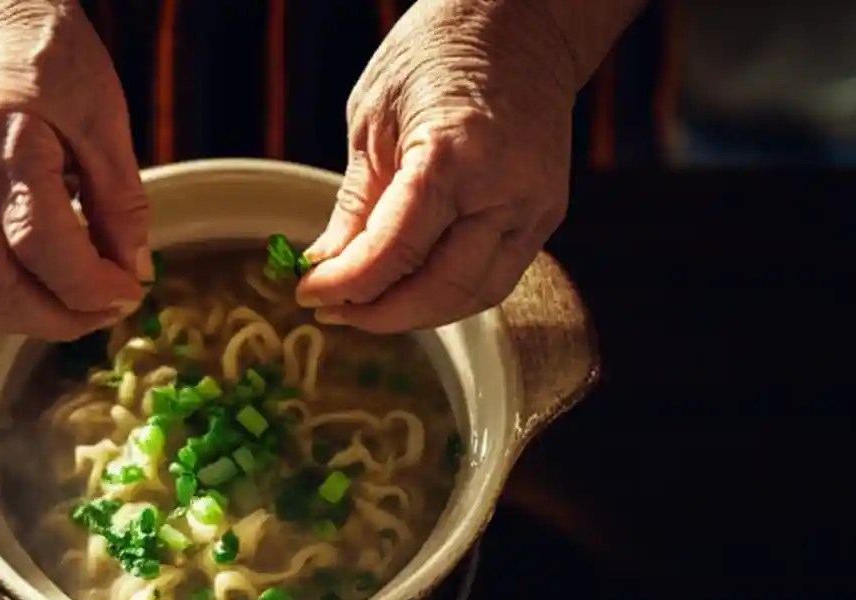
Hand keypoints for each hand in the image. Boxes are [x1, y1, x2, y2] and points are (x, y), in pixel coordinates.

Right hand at [0, 1, 149, 339]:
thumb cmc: (46, 55)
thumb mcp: (104, 117)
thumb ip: (121, 200)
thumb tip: (135, 270)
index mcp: (5, 144)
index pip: (41, 247)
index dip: (90, 287)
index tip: (130, 291)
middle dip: (60, 318)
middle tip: (107, 310)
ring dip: (26, 320)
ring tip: (76, 309)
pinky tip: (39, 288)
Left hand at [295, 0, 580, 332]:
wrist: (520, 25)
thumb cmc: (435, 55)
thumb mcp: (372, 122)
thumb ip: (356, 204)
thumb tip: (325, 265)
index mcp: (454, 156)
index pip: (397, 251)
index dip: (348, 285)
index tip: (309, 295)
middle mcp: (505, 190)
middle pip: (442, 288)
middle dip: (381, 313)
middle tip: (333, 311)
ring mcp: (535, 207)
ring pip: (476, 295)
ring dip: (416, 314)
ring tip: (366, 307)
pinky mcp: (546, 215)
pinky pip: (495, 276)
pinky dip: (449, 294)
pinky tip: (409, 290)